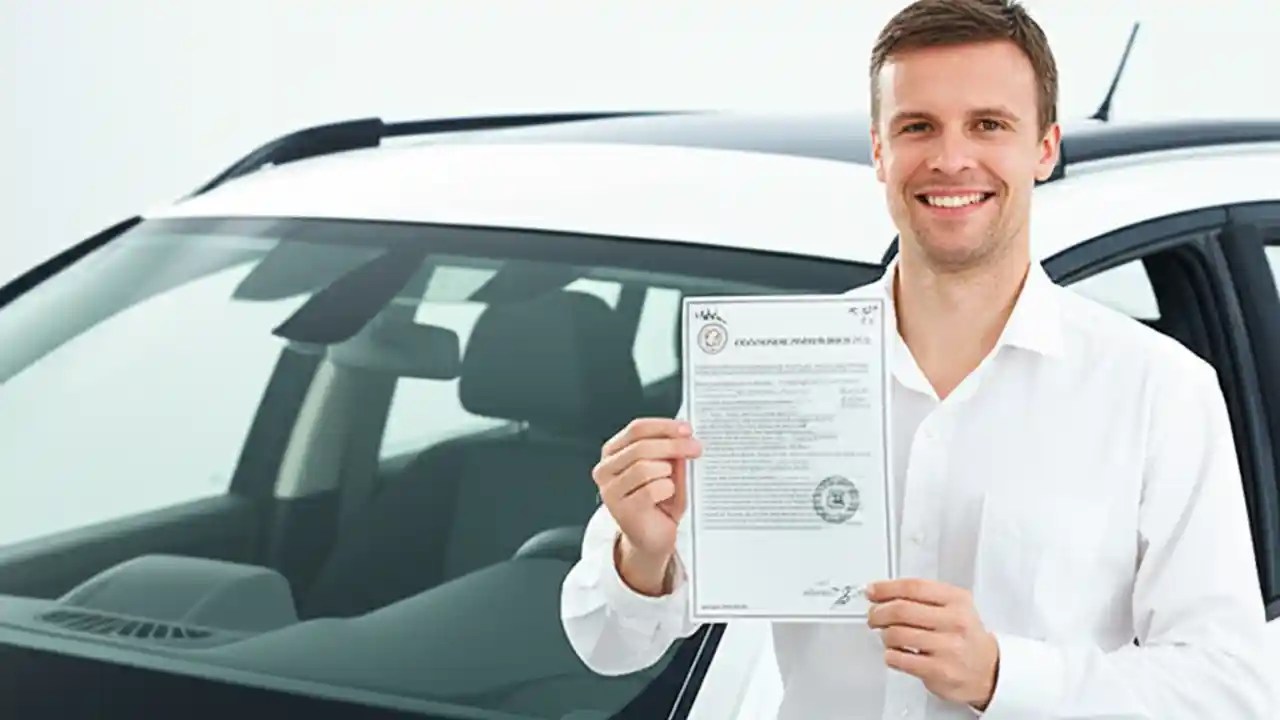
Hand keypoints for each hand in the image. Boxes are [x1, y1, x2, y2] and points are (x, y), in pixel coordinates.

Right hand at [592, 418, 701, 594]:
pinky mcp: (622, 511)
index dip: (663, 426)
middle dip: (673, 445)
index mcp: (613, 453)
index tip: (686, 428)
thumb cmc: (659, 502)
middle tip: (695, 448)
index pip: (636, 429)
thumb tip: (685, 436)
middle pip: (641, 446)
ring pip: (644, 467)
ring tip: (672, 482)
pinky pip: (651, 490)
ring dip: (667, 472)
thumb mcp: (667, 470)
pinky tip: (666, 497)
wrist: (653, 538)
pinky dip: (666, 490)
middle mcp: (605, 470)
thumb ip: (672, 453)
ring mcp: (610, 491)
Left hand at [866, 578, 999, 709]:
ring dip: (884, 635)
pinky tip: (895, 654)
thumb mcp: (954, 606)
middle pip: (901, 610)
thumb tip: (882, 593)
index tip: (872, 592)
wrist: (989, 671)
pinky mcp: (939, 670)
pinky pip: (900, 659)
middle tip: (874, 616)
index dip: (886, 588)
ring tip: (888, 637)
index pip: (913, 587)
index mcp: (956, 600)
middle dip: (878, 613)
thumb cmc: (965, 636)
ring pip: (896, 634)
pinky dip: (890, 655)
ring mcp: (947, 647)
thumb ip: (923, 597)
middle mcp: (954, 621)